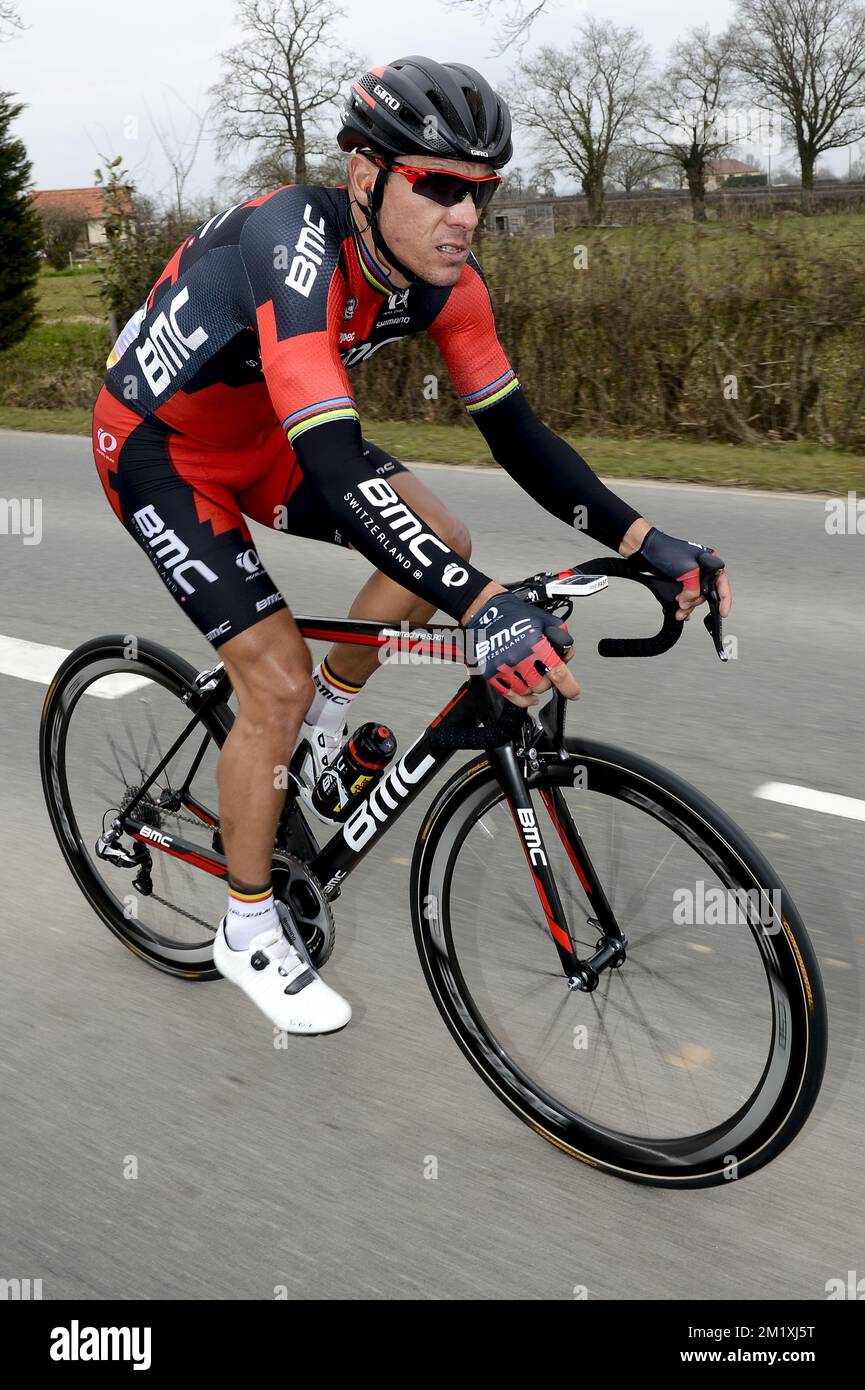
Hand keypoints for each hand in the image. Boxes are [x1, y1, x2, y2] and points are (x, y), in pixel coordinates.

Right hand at [463, 590, 580, 708]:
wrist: (486, 612)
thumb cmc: (514, 614)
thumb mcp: (544, 619)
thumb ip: (561, 636)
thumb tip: (567, 655)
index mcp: (534, 645)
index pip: (557, 673)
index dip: (569, 687)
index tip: (574, 693)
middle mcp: (518, 658)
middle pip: (542, 686)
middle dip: (548, 680)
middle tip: (545, 670)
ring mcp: (504, 668)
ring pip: (527, 692)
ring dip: (534, 687)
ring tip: (534, 675)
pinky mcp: (491, 673)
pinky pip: (510, 696)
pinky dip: (523, 700)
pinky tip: (529, 697)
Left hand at [636, 526, 731, 621]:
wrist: (644, 549)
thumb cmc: (665, 551)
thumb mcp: (687, 571)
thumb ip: (694, 589)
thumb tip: (691, 601)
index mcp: (708, 561)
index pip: (722, 582)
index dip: (724, 599)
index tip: (723, 612)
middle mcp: (700, 568)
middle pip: (706, 593)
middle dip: (696, 602)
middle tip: (685, 605)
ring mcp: (689, 575)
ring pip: (694, 596)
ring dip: (687, 606)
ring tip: (679, 611)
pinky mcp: (678, 580)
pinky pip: (685, 596)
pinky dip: (683, 605)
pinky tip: (681, 610)